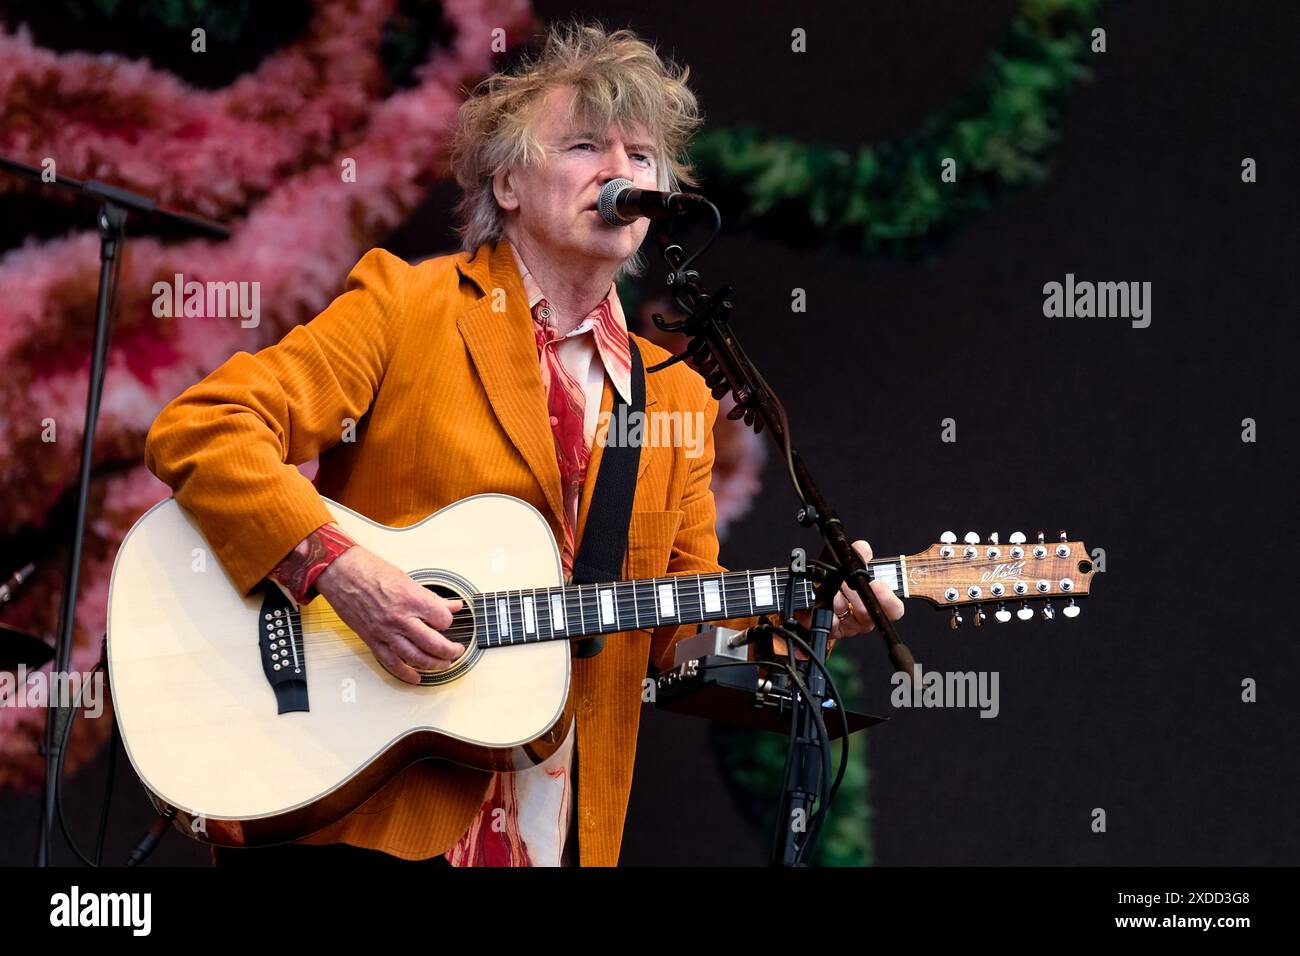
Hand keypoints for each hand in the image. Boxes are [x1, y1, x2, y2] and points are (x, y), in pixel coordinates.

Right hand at [314, 546, 463, 684]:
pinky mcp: (372, 640)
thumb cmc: (370, 571)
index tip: (447, 621)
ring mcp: (385, 632)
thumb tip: (453, 605)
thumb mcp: (407, 579)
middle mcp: (400, 618)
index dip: (449, 621)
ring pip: (415, 657)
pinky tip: (416, 677)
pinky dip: (406, 673)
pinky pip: (391, 663)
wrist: (341, 573)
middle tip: (456, 651)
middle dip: (450, 651)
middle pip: (434, 644)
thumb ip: (432, 597)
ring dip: (433, 665)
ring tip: (444, 664)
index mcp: (411, 599)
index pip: (443, 620)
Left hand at [783, 539, 905, 659]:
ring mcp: (851, 625)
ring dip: (843, 602)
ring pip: (851, 619)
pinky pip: (833, 626)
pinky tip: (828, 606)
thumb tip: (862, 548)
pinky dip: (830, 615)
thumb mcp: (852, 565)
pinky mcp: (834, 630)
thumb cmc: (841, 581)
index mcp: (876, 603)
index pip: (893, 609)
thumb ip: (860, 556)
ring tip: (836, 591)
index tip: (878, 585)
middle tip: (849, 583)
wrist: (816, 594)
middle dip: (858, 596)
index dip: (888, 600)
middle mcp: (866, 617)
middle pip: (870, 614)